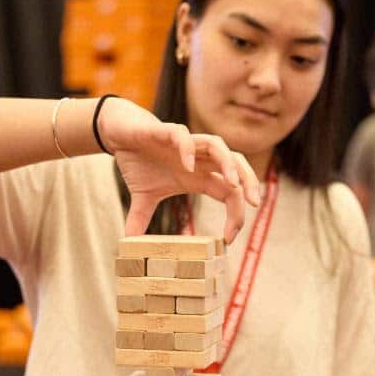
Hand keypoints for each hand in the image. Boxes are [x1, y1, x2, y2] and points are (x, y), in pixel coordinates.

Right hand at [97, 97, 260, 242]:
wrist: (120, 133)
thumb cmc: (139, 162)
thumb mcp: (142, 196)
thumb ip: (141, 219)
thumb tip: (129, 243)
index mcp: (198, 177)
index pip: (228, 193)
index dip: (235, 214)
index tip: (230, 238)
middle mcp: (197, 160)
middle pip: (235, 165)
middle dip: (249, 182)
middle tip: (254, 203)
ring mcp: (185, 144)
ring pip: (218, 146)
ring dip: (228, 163)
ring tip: (233, 183)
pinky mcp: (166, 132)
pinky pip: (184, 136)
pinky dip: (188, 149)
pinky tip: (187, 166)